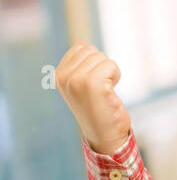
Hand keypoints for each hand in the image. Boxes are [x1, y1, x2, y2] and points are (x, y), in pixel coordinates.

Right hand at [55, 41, 131, 155]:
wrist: (105, 135)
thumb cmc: (99, 109)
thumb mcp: (84, 84)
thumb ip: (81, 64)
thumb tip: (81, 43)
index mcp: (59, 75)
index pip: (82, 48)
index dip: (95, 64)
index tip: (94, 84)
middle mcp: (63, 77)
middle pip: (93, 51)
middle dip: (103, 67)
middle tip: (101, 89)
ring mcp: (76, 80)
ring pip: (103, 58)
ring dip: (110, 73)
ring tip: (105, 92)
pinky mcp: (91, 84)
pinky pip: (111, 65)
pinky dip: (116, 76)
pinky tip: (110, 93)